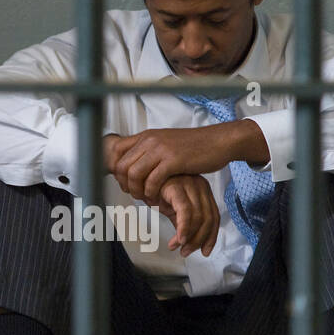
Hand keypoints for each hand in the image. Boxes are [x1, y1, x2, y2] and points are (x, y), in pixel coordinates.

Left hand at [110, 126, 234, 201]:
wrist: (218, 141)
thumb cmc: (194, 147)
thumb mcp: (166, 144)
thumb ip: (150, 152)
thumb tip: (135, 165)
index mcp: (147, 136)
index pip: (116, 151)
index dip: (115, 170)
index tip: (125, 182)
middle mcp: (150, 140)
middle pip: (121, 166)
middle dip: (125, 184)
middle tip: (135, 194)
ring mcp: (161, 149)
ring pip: (133, 174)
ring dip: (137, 191)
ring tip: (146, 198)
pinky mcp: (173, 161)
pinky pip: (152, 180)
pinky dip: (151, 193)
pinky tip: (158, 198)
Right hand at [156, 174, 220, 257]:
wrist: (138, 178)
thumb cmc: (156, 191)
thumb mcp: (173, 209)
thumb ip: (185, 224)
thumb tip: (190, 243)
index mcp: (203, 190)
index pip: (215, 216)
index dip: (211, 237)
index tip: (205, 251)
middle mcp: (200, 185)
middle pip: (209, 219)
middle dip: (199, 240)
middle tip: (186, 252)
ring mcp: (189, 184)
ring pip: (199, 217)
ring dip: (190, 238)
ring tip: (179, 248)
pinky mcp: (176, 187)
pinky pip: (185, 212)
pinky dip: (184, 229)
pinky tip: (178, 240)